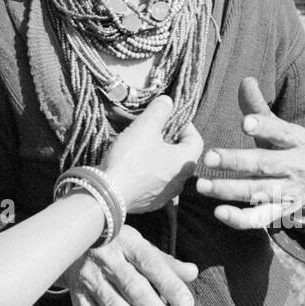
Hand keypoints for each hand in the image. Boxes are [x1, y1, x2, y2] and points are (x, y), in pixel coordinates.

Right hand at [62, 223, 198, 305]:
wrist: (72, 243)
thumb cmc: (116, 246)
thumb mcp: (140, 245)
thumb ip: (165, 262)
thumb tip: (192, 273)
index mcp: (126, 242)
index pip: (152, 264)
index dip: (171, 286)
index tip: (187, 305)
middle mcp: (105, 259)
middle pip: (134, 289)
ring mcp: (89, 278)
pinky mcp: (77, 296)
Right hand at [102, 95, 202, 214]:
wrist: (108, 193)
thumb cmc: (130, 158)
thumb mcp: (145, 126)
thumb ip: (160, 110)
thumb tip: (168, 101)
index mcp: (185, 163)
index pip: (196, 139)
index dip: (185, 125)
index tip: (170, 118)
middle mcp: (181, 182)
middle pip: (181, 156)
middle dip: (170, 141)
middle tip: (154, 131)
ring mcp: (166, 196)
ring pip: (168, 171)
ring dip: (159, 158)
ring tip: (142, 148)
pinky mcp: (151, 204)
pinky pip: (155, 185)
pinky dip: (149, 174)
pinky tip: (134, 168)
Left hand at [195, 76, 304, 230]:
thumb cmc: (289, 150)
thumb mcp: (282, 128)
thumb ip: (259, 108)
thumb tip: (245, 79)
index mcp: (296, 140)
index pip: (280, 131)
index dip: (263, 126)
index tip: (244, 122)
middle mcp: (295, 166)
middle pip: (264, 164)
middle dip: (236, 161)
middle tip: (209, 156)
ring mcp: (289, 192)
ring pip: (259, 192)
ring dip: (229, 190)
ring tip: (202, 185)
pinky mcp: (281, 212)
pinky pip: (260, 219)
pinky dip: (240, 219)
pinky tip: (219, 213)